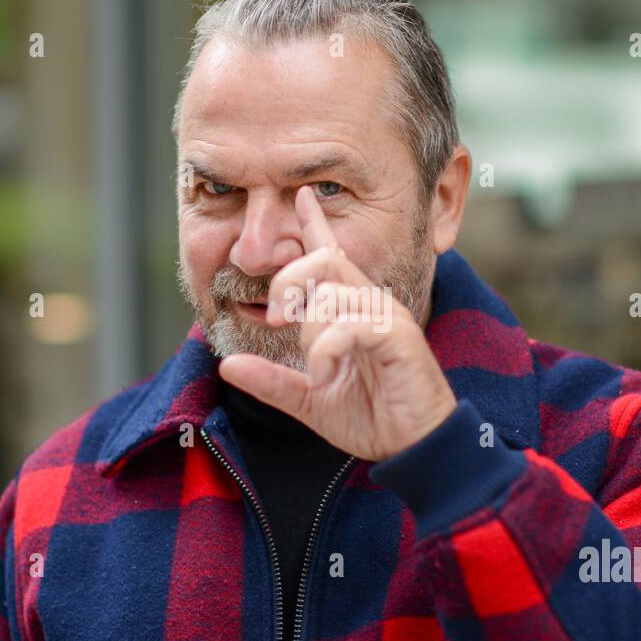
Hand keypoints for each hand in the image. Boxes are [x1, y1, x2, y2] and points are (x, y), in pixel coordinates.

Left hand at [217, 186, 456, 461]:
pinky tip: (326, 375)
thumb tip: (228, 366)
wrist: (412, 446)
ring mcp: (387, 316)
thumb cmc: (372, 416)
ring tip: (318, 371)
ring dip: (310, 335)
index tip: (301, 194)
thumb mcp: (310, 400)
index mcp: (351, 310)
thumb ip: (271, 382)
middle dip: (288, 282)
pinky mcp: (399, 336)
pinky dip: (326, 352)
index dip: (315, 224)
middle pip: (321, 260)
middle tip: (276, 318)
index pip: (331, 256)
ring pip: (330, 294)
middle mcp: (370, 303)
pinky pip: (349, 325)